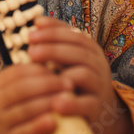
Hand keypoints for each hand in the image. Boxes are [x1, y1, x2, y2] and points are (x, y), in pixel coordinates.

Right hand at [0, 63, 71, 133]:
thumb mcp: (0, 86)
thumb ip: (20, 76)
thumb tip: (51, 65)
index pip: (20, 72)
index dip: (42, 70)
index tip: (61, 69)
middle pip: (24, 89)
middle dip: (49, 85)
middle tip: (70, 83)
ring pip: (25, 109)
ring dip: (48, 103)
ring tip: (68, 100)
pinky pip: (23, 132)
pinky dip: (39, 126)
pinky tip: (54, 122)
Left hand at [27, 17, 133, 133]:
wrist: (103, 111)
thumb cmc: (77, 81)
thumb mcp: (68, 60)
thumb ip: (55, 43)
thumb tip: (37, 22)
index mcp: (90, 50)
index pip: (75, 35)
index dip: (54, 31)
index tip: (32, 31)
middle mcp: (98, 65)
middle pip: (79, 52)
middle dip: (53, 49)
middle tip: (31, 52)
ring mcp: (99, 86)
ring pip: (85, 74)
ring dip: (62, 72)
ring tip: (40, 74)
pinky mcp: (97, 107)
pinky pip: (87, 104)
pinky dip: (72, 103)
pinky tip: (56, 103)